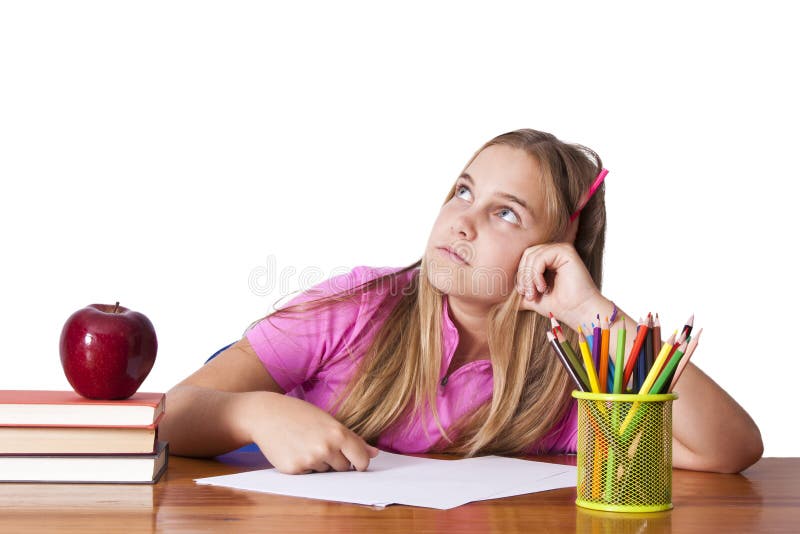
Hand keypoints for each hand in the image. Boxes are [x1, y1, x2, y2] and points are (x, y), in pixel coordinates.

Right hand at [240, 392, 378, 474]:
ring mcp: (310, 460)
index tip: (355, 461)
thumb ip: (353, 439)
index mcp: (338, 433)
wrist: (266, 415)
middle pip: (344, 468)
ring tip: (305, 444)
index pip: (361, 461)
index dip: (360, 463)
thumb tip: (375, 454)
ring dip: (320, 463)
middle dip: (336, 460)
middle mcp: (326, 448)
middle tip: (320, 443)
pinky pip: (309, 475)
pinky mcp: (294, 470)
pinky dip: (304, 466)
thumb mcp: (328, 421)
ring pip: (326, 472)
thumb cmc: (300, 415)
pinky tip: (294, 450)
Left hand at [515, 243, 604, 327]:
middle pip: (526, 254)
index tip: (524, 294)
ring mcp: (561, 249)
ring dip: (529, 277)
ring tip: (535, 293)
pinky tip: (543, 287)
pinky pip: (540, 257)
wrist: (578, 313)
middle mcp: (555, 251)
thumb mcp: (532, 297)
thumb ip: (520, 291)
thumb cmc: (559, 306)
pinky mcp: (566, 251)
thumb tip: (498, 298)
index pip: (524, 258)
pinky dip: (536, 274)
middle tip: (528, 294)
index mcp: (548, 259)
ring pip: (531, 255)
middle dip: (523, 276)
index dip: (520, 276)